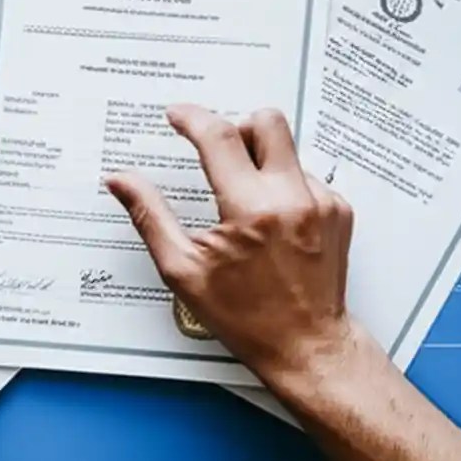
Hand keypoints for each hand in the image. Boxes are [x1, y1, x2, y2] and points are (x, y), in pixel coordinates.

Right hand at [105, 104, 358, 386]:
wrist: (306, 345)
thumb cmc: (246, 317)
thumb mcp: (183, 270)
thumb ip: (150, 216)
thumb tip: (121, 181)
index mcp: (250, 209)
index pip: (218, 137)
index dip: (191, 117)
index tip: (177, 115)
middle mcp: (292, 198)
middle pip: (267, 121)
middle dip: (237, 125)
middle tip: (219, 150)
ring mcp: (322, 202)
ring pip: (288, 149)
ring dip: (260, 161)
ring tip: (244, 202)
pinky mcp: (339, 211)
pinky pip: (306, 177)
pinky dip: (284, 187)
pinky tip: (271, 222)